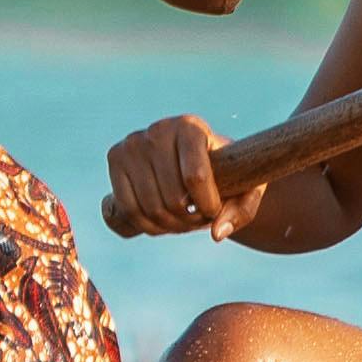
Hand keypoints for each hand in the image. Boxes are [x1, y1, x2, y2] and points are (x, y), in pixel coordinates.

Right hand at [104, 113, 255, 239]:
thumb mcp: (247, 188)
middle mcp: (159, 129)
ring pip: (150, 207)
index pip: (195, 177)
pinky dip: (147, 226)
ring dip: (171, 226)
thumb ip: (242, 211)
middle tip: (199, 219)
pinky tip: (162, 222)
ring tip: (184, 221)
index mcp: (191, 127)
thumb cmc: (225, 172)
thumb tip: (217, 233)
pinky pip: (128, 208)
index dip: (208, 206)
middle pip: (173, 197)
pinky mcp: (115, 158)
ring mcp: (133, 143)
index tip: (214, 212)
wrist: (192, 158)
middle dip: (190, 220)